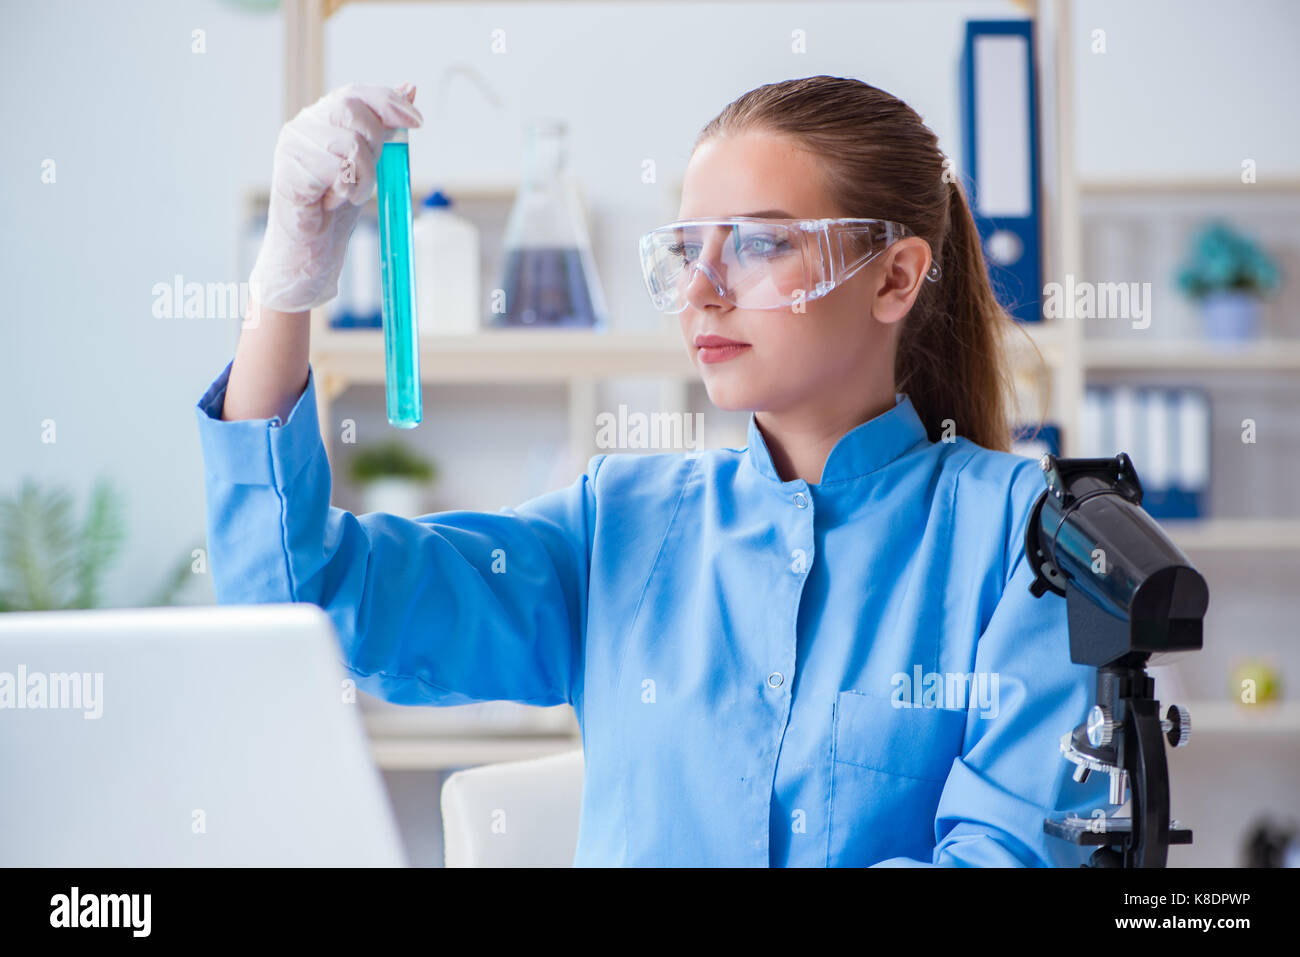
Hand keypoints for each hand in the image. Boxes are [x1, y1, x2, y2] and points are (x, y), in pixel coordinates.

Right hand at [248, 82, 422, 312]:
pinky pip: (336, 170)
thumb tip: (410, 88)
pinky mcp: (289, 171)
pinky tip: (331, 202)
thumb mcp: (369, 162)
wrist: (311, 250)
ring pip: (349, 143)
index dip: (390, 102)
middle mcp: (304, 125)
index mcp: (323, 118)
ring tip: (348, 194)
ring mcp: (293, 146)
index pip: (358, 93)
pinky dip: (346, 190)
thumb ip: (385, 127)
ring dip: (363, 176)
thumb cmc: (336, 208)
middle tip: (367, 173)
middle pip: (352, 109)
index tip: (418, 122)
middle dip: (374, 143)